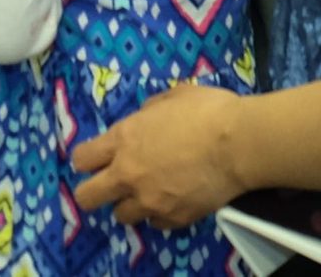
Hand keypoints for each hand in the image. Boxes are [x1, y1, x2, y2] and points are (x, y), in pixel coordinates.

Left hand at [72, 83, 249, 227]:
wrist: (238, 144)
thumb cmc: (206, 110)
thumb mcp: (170, 96)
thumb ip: (148, 112)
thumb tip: (144, 120)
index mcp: (124, 139)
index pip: (82, 158)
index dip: (86, 159)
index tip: (96, 159)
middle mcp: (129, 174)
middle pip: (87, 197)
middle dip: (93, 191)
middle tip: (110, 184)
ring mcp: (150, 201)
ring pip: (120, 216)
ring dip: (130, 204)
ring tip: (147, 193)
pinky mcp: (174, 218)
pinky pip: (156, 223)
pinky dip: (160, 213)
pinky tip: (173, 200)